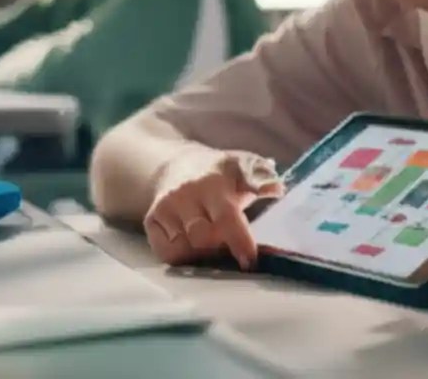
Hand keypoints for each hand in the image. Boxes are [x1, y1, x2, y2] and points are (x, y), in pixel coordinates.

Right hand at [144, 149, 283, 270]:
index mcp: (213, 184)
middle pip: (202, 239)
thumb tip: (276, 188)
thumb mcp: (243, 166)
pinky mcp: (151, 220)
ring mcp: (165, 208)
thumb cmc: (220, 172)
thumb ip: (261, 177)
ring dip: (201, 255)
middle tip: (232, 250)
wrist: (178, 165)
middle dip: (220, 250)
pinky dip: (182, 257)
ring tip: (213, 246)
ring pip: (183, 249)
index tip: (250, 261)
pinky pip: (166, 253)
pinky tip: (193, 247)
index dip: (239, 243)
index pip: (226, 219)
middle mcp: (185, 195)